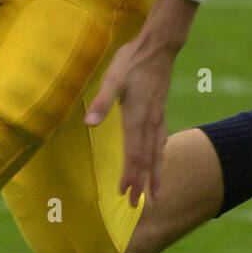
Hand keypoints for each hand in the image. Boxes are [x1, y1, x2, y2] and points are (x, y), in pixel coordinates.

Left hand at [84, 34, 175, 207]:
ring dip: (156, 176)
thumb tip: (89, 123)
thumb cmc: (133, 61)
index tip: (126, 194)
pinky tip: (159, 163)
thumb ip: (101, 102)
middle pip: (146, 159)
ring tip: (157, 196)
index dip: (130, 175)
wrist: (158, 46)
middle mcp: (150, 122)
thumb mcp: (113, 78)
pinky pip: (161, 142)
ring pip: (157, 153)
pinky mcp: (161, 112)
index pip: (133, 153)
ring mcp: (158, 118)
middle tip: (138, 206)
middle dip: (142, 183)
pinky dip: (160, 158)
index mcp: (136, 117)